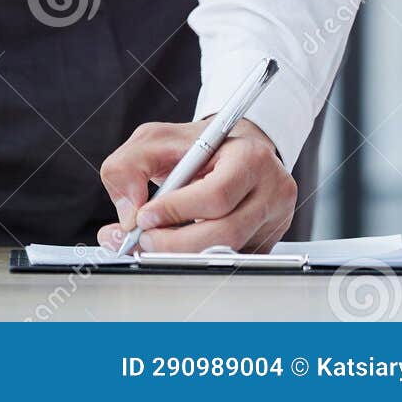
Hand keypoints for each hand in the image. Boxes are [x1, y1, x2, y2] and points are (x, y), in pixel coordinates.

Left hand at [97, 117, 296, 253]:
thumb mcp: (156, 140)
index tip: (144, 217)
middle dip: (176, 242)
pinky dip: (199, 259)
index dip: (176, 211)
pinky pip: (231, 261)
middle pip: (225, 232)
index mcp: (249, 157)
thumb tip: (129, 214)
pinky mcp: (267, 243)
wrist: (228, 151)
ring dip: (184, 254)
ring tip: (154, 243)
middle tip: (144, 238)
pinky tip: (177, 248)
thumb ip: (130, 166)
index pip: (216, 194)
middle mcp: (271, 189)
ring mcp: (273, 220)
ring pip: (228, 252)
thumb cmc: (196, 144)